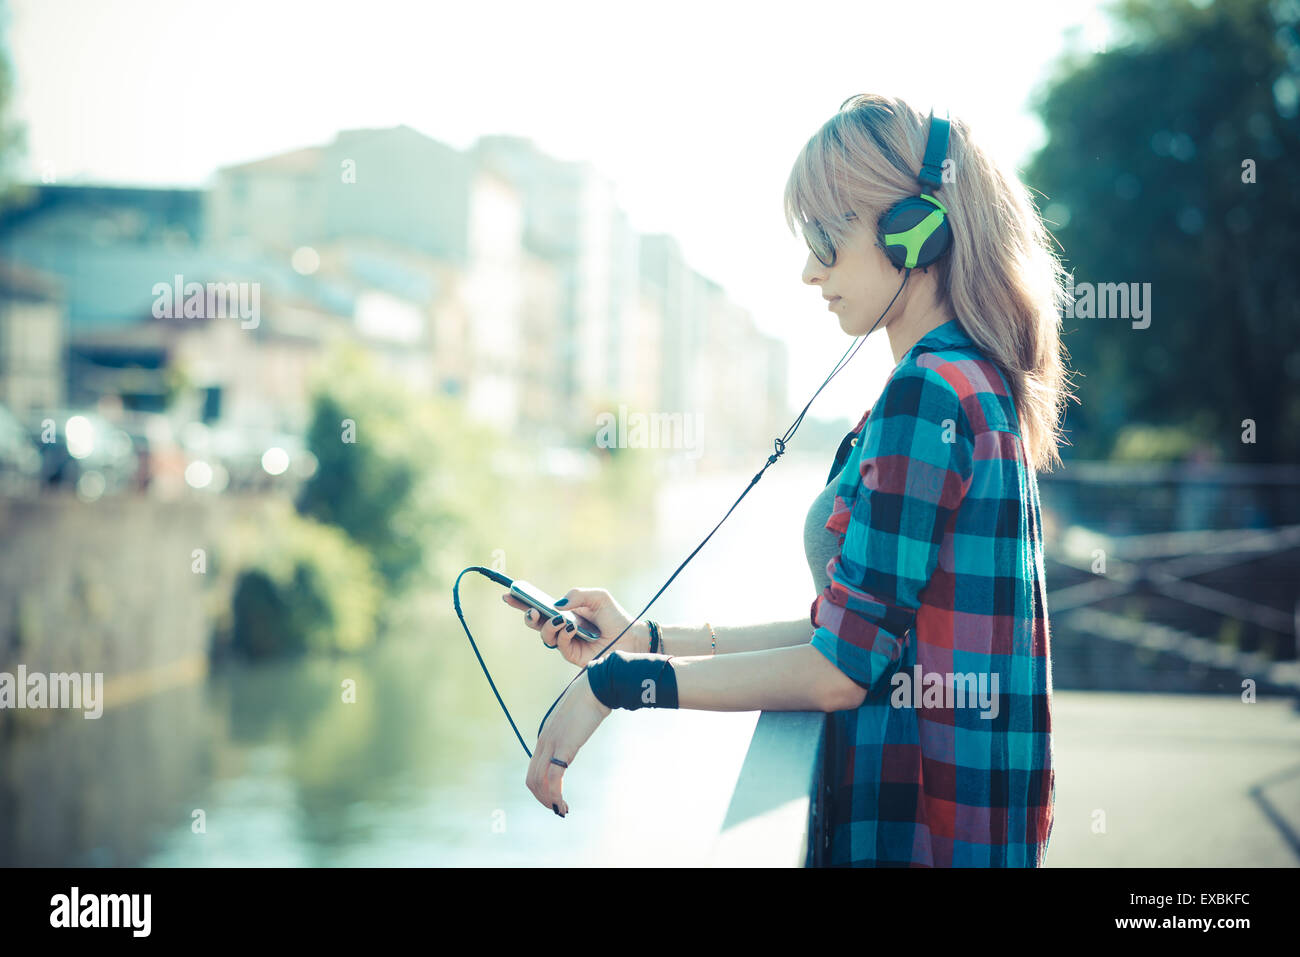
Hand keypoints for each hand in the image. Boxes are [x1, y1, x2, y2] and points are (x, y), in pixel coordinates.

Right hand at [502, 586, 645, 666]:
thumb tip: (557, 605)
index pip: (539, 606)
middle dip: (528, 615)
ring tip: (559, 620)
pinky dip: (563, 634)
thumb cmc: (615, 616)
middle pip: (536, 623)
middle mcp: (562, 627)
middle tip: (531, 610)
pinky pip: (560, 644)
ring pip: (545, 635)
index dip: (522, 601)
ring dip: (547, 626)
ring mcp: (566, 641)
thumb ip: (578, 595)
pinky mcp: (573, 655)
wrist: (631, 636)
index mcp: (564, 611)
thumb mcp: (598, 597)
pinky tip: (571, 627)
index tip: (509, 593)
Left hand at [526, 673, 611, 817]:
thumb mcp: (576, 717)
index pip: (534, 768)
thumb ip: (572, 728)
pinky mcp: (564, 747)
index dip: (541, 787)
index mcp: (545, 735)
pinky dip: (555, 795)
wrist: (597, 687)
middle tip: (557, 808)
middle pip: (532, 779)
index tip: (554, 797)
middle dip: (542, 798)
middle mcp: (544, 741)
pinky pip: (553, 777)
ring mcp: (552, 744)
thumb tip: (579, 728)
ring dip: (548, 800)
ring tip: (562, 809)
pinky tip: (563, 803)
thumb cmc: (590, 698)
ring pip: (539, 781)